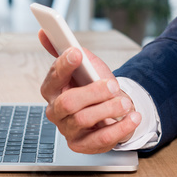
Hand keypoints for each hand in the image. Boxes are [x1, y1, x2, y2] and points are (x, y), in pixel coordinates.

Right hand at [38, 31, 140, 153]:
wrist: (112, 110)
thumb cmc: (95, 86)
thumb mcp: (85, 65)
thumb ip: (66, 49)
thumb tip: (45, 32)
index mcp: (52, 89)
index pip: (53, 77)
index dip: (64, 65)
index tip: (77, 53)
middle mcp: (56, 111)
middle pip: (68, 102)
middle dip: (93, 92)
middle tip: (112, 85)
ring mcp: (68, 129)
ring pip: (84, 120)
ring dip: (109, 109)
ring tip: (124, 102)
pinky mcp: (82, 145)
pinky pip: (100, 139)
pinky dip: (119, 128)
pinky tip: (131, 117)